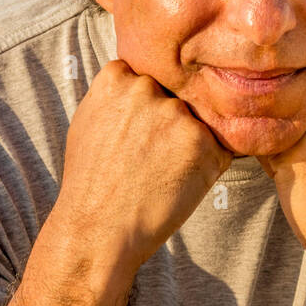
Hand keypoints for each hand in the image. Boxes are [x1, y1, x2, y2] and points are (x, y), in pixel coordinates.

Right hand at [53, 59, 232, 277]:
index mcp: (115, 77)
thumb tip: (140, 79)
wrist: (98, 230)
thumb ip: (115, 94)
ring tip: (161, 173)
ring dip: (188, 143)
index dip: (144, 107)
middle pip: (172, 97)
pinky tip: (179, 183)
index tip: (135, 131)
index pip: (144, 75)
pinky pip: (217, 146)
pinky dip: (206, 164)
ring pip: (194, 121)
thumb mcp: (88, 122)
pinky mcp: (203, 142)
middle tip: (149, 158)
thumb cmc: (90, 182)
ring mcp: (176, 114)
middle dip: (167, 122)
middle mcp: (147, 88)